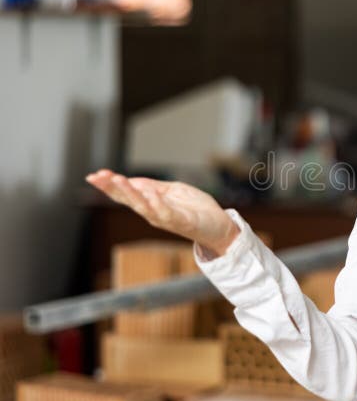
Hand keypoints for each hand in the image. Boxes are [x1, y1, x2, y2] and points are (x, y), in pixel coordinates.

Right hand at [85, 169, 239, 257]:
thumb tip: (131, 181)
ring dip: (129, 193)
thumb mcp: (171, 191)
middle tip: (96, 177)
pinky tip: (147, 193)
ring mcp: (165, 218)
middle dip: (111, 188)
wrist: (218, 225)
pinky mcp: (180, 221)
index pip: (126, 193)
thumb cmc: (195, 209)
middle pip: (127, 199)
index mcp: (150, 203)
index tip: (95, 175)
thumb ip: (153, 186)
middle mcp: (153, 213)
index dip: (110, 185)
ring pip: (142, 206)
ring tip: (117, 180)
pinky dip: (156, 203)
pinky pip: (165, 212)